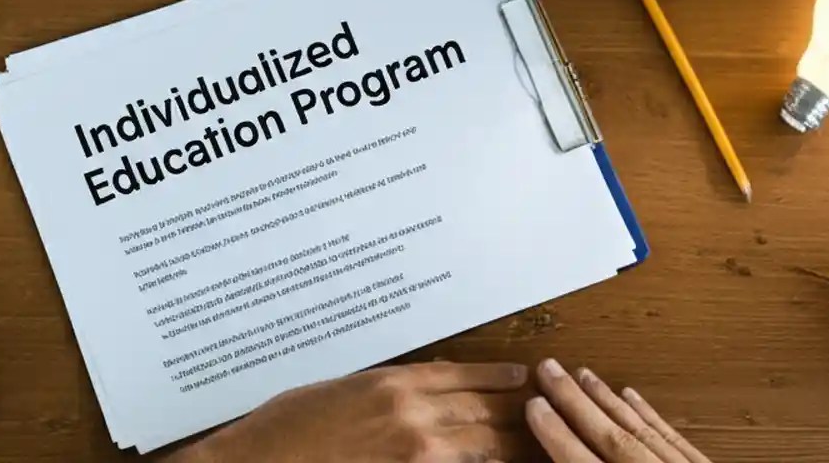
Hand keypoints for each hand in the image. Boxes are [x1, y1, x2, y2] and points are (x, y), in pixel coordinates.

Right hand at [172, 361, 532, 462]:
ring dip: (508, 445)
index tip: (522, 376)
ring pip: (479, 448)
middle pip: (480, 411)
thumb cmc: (286, 427)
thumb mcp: (337, 389)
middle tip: (543, 409)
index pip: (461, 374)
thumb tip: (412, 389)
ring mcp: (413, 455)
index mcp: (391, 382)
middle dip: (514, 412)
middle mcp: (410, 414)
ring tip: (532, 443)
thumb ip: (381, 389)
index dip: (496, 376)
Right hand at [526, 359, 712, 462]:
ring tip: (583, 373)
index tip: (534, 404)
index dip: (554, 432)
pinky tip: (633, 395)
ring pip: (639, 429)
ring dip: (607, 400)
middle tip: (549, 368)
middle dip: (574, 400)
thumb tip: (546, 457)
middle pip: (608, 435)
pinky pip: (675, 439)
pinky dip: (651, 416)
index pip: (581, 460)